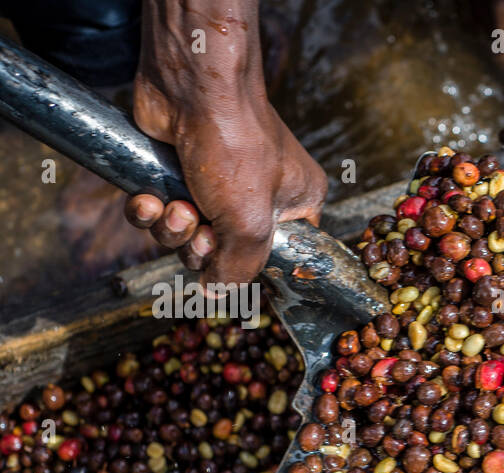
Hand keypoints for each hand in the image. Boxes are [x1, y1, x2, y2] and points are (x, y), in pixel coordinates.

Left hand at [123, 0, 325, 286]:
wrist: (190, 86)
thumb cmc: (237, 144)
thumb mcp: (250, 224)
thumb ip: (239, 268)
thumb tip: (218, 294)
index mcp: (295, 205)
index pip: (277, 256)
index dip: (247, 264)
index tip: (229, 261)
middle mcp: (258, 196)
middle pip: (223, 251)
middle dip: (200, 246)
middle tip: (200, 229)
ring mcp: (215, 184)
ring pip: (186, 235)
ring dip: (172, 230)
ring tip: (175, 207)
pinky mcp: (177, 173)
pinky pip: (158, 214)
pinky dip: (148, 213)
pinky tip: (149, 199)